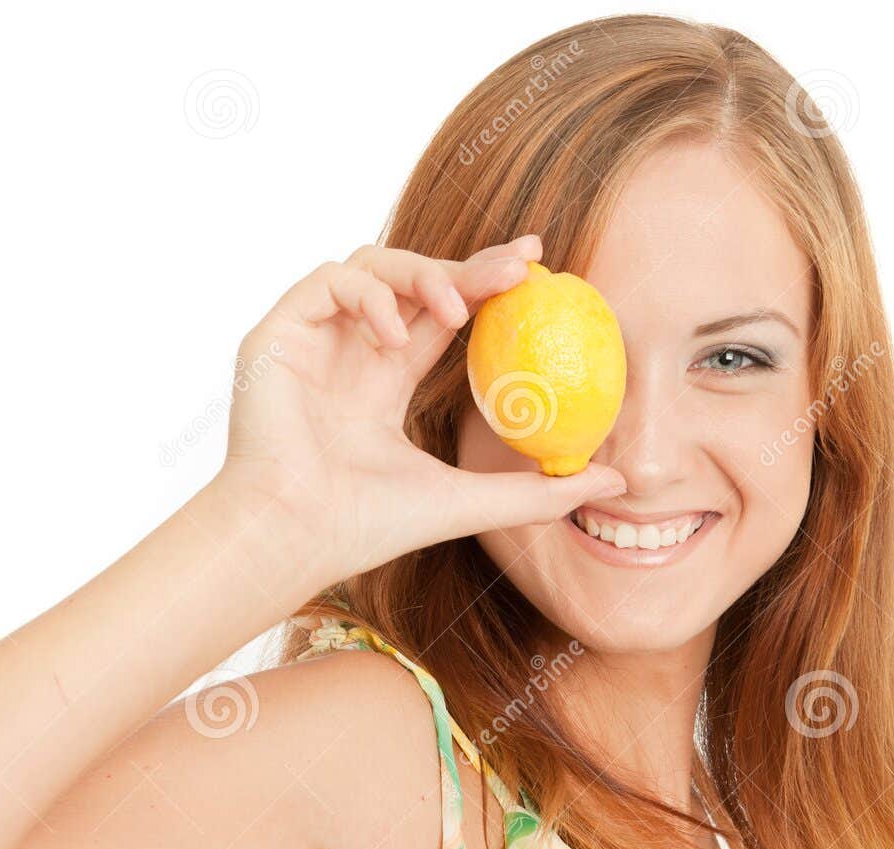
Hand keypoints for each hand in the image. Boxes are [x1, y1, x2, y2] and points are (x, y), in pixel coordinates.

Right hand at [215, 234, 626, 580]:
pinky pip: (329, 282)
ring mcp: (313, 340)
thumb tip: (615, 483)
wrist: (293, 538)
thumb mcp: (466, 502)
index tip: (537, 265)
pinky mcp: (277, 334)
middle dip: (468, 265)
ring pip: (370, 265)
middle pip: (414, 280)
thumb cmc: (365, 528)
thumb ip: (534, 491)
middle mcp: (349, 353)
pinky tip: (393, 336)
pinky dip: (368, 296)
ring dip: (421, 276)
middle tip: (521, 265)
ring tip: (456, 311)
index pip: (441, 314)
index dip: (486, 283)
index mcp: (385, 383)